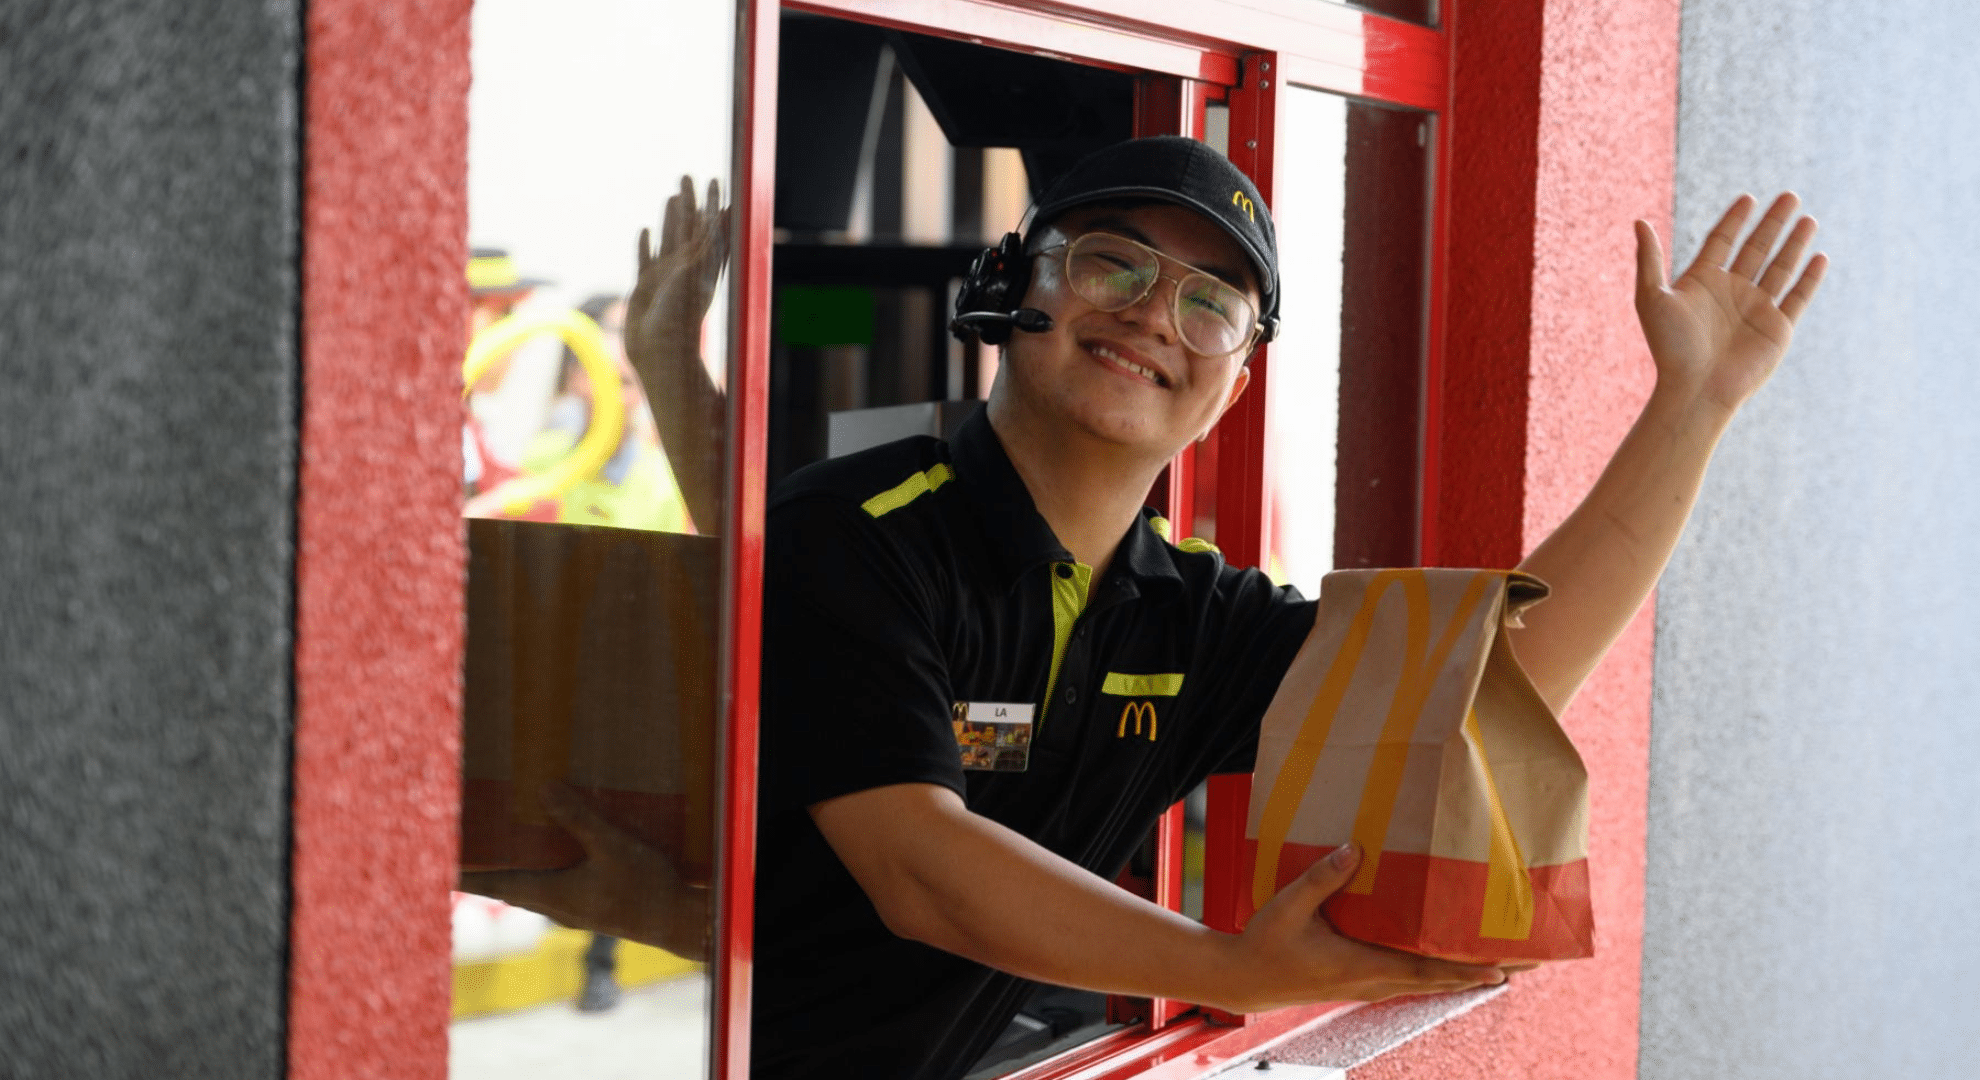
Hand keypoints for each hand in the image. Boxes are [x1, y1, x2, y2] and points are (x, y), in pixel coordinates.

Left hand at [459, 782, 709, 960]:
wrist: (677, 923)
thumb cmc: (644, 888)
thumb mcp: (613, 847)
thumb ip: (579, 818)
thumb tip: (544, 787)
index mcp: (548, 893)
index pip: (491, 881)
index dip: (464, 870)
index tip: (435, 859)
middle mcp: (552, 905)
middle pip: (504, 883)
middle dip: (484, 864)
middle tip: (463, 840)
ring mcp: (571, 908)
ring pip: (528, 885)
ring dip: (513, 866)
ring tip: (501, 842)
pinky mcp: (589, 905)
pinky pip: (552, 885)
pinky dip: (540, 869)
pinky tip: (554, 854)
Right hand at [625, 175, 730, 369]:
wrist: (660, 354)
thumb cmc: (681, 317)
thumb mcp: (696, 275)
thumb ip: (706, 243)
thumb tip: (720, 212)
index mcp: (704, 266)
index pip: (711, 226)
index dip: (714, 203)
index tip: (715, 180)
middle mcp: (687, 269)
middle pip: (690, 227)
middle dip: (691, 201)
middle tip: (688, 175)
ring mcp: (666, 278)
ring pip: (668, 239)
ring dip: (671, 217)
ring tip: (672, 196)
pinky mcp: (645, 289)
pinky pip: (645, 260)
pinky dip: (646, 244)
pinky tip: (644, 230)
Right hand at [1220, 843, 1512, 1011]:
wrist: (1246, 980)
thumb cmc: (1265, 943)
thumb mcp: (1289, 906)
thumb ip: (1322, 877)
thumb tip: (1356, 848)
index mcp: (1361, 965)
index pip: (1425, 970)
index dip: (1466, 969)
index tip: (1503, 967)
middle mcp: (1374, 981)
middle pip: (1442, 980)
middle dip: (1484, 972)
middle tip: (1526, 961)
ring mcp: (1371, 985)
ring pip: (1431, 982)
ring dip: (1468, 974)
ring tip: (1505, 963)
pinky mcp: (1364, 982)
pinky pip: (1414, 979)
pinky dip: (1442, 973)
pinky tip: (1455, 964)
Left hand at [1634, 193, 1828, 416]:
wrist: (1695, 390)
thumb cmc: (1670, 347)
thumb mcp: (1652, 298)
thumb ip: (1649, 259)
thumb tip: (1638, 220)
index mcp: (1702, 282)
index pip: (1722, 241)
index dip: (1735, 220)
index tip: (1748, 198)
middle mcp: (1730, 292)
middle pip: (1756, 248)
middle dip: (1773, 223)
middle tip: (1789, 196)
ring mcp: (1756, 309)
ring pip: (1780, 268)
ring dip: (1794, 243)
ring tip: (1808, 218)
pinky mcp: (1777, 328)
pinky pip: (1797, 297)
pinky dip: (1809, 278)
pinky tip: (1819, 257)